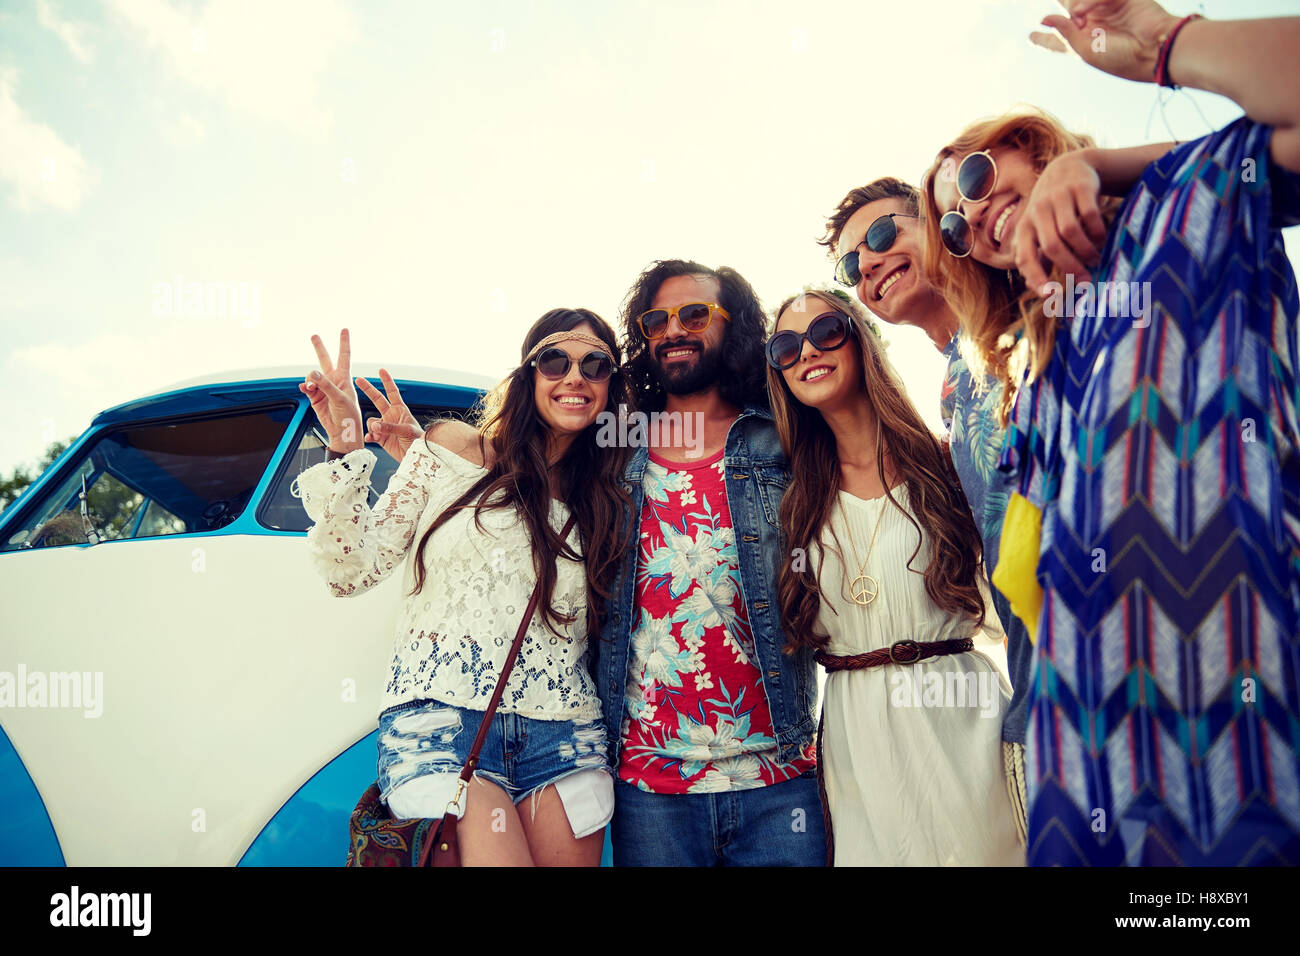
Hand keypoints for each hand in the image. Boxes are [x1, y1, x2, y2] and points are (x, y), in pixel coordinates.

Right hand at [300, 329, 364, 451]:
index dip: (344, 342)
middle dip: (319, 348)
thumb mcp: (340, 398)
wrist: (342, 432)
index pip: (344, 356)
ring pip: (312, 376)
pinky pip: (306, 387)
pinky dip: (305, 387)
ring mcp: (323, 388)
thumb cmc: (348, 416)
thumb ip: (325, 385)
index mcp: (344, 378)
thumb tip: (312, 373)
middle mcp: (333, 381)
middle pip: (325, 360)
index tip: (344, 329)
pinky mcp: (315, 397)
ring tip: (312, 388)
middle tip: (314, 335)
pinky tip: (306, 389)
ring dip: (309, 379)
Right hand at [357, 369, 423, 461]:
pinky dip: (370, 436)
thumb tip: (375, 426)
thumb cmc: (418, 441)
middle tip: (358, 379)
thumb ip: (389, 427)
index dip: (387, 381)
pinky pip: (370, 434)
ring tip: (379, 434)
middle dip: (368, 389)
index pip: (393, 392)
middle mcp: (391, 416)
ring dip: (373, 427)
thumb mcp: (406, 431)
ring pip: (372, 421)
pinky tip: (371, 439)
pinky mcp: (381, 438)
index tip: (381, 370)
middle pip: (377, 399)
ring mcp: (385, 426)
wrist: (416, 455)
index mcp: (400, 410)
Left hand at [1012, 149, 1107, 293]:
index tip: (1050, 295)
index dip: (1036, 277)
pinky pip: (1090, 215)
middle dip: (1070, 267)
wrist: (1068, 167)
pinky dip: (1097, 232)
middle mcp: (1038, 211)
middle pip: (1052, 246)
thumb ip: (1039, 256)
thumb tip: (1041, 291)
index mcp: (1025, 227)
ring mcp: (1058, 197)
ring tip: (1094, 259)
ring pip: (1070, 232)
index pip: (1025, 257)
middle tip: (1085, 280)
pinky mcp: (1079, 187)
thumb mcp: (1039, 229)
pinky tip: (1101, 240)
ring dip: (1085, 251)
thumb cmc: (1052, 209)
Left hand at [1029, 0, 1182, 82]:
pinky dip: (1087, 2)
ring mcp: (1104, 11)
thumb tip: (1043, 19)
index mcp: (1081, 45)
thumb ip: (1064, 34)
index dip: (1043, 38)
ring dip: (1072, 5)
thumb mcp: (1086, 51)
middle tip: (1065, 9)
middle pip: (1068, 10)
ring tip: (1076, 14)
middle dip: (1062, 4)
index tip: (1030, 36)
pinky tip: (1082, 11)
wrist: (1154, 48)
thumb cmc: (1120, 58)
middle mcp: (1091, 26)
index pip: (1058, 40)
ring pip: (1078, 1)